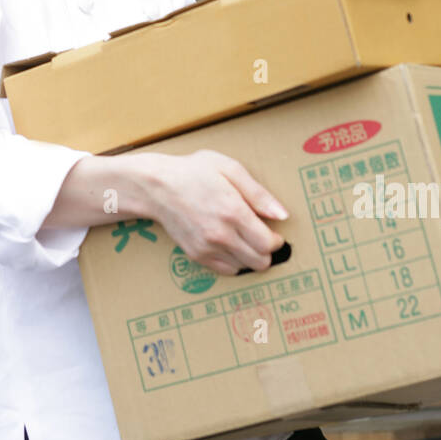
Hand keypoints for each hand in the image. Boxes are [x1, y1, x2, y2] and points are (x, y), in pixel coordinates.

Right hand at [141, 148, 288, 276]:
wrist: (157, 187)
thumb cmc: (194, 172)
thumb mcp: (230, 169)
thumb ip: (259, 194)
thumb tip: (283, 215)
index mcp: (233, 212)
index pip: (269, 244)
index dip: (276, 239)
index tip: (273, 231)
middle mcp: (221, 235)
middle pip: (261, 261)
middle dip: (266, 250)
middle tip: (260, 235)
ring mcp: (208, 248)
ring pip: (245, 267)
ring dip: (250, 256)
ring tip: (242, 237)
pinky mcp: (197, 256)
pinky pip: (227, 270)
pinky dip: (233, 261)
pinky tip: (228, 243)